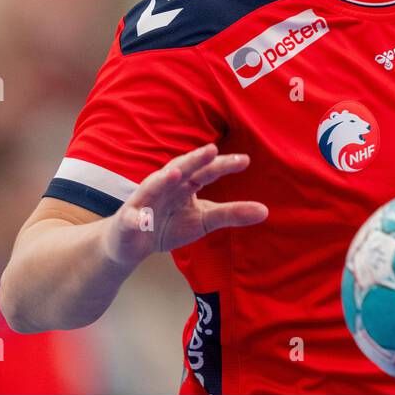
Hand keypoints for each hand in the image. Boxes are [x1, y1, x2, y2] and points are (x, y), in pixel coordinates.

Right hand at [103, 143, 267, 266]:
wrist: (130, 244)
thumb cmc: (169, 225)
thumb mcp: (204, 220)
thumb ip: (231, 213)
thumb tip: (265, 211)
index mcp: (185, 184)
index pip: (206, 171)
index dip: (223, 164)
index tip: (245, 160)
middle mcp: (165, 186)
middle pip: (180, 169)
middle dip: (194, 159)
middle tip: (211, 150)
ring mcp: (144, 202)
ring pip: (153, 187)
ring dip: (163, 179)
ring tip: (176, 172)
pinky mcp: (128, 221)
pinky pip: (132, 219)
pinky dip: (136, 218)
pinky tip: (141, 219)